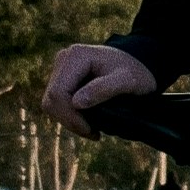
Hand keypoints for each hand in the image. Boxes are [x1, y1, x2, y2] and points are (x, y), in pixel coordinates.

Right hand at [43, 44, 157, 134]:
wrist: (139, 66)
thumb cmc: (136, 73)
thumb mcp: (128, 81)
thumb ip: (104, 89)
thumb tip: (76, 103)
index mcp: (76, 56)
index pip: (58, 93)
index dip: (70, 116)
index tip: (91, 130)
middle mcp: (64, 59)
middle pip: (51, 99)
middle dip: (69, 121)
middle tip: (93, 133)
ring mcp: (61, 69)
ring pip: (51, 104)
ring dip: (69, 121)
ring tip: (92, 130)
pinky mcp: (62, 80)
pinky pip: (57, 104)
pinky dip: (70, 116)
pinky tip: (88, 123)